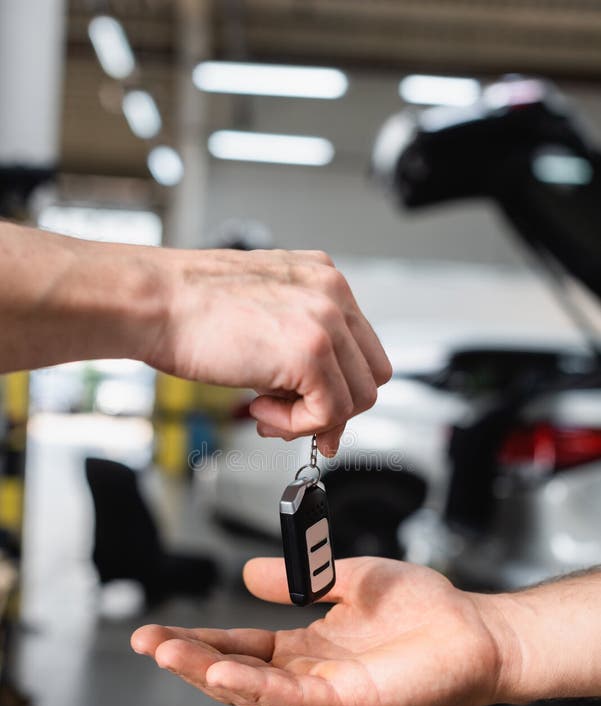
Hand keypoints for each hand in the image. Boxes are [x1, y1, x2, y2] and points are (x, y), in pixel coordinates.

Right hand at [131, 558, 515, 705]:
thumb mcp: (349, 579)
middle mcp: (311, 673)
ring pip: (257, 691)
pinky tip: (224, 673)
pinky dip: (256, 688)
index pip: (243, 645)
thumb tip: (249, 573)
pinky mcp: (352, 701)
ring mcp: (329, 692)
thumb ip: (300, 579)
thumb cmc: (421, 606)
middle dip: (191, 661)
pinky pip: (295, 698)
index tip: (159, 631)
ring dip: (211, 675)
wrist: (474, 627)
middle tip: (148, 644)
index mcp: (308, 645)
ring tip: (170, 655)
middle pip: (238, 672)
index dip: (202, 639)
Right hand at [142, 248, 391, 454]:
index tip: (311, 408)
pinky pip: (330, 412)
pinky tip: (259, 408)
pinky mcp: (310, 353)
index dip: (339, 387)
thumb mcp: (262, 315)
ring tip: (265, 410)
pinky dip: (297, 425)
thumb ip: (299, 349)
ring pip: (357, 399)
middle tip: (291, 418)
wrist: (155, 301)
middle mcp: (333, 293)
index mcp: (324, 279)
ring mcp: (326, 322)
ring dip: (311, 419)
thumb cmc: (189, 309)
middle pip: (371, 375)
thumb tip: (323, 407)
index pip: (361, 348)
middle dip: (334, 407)